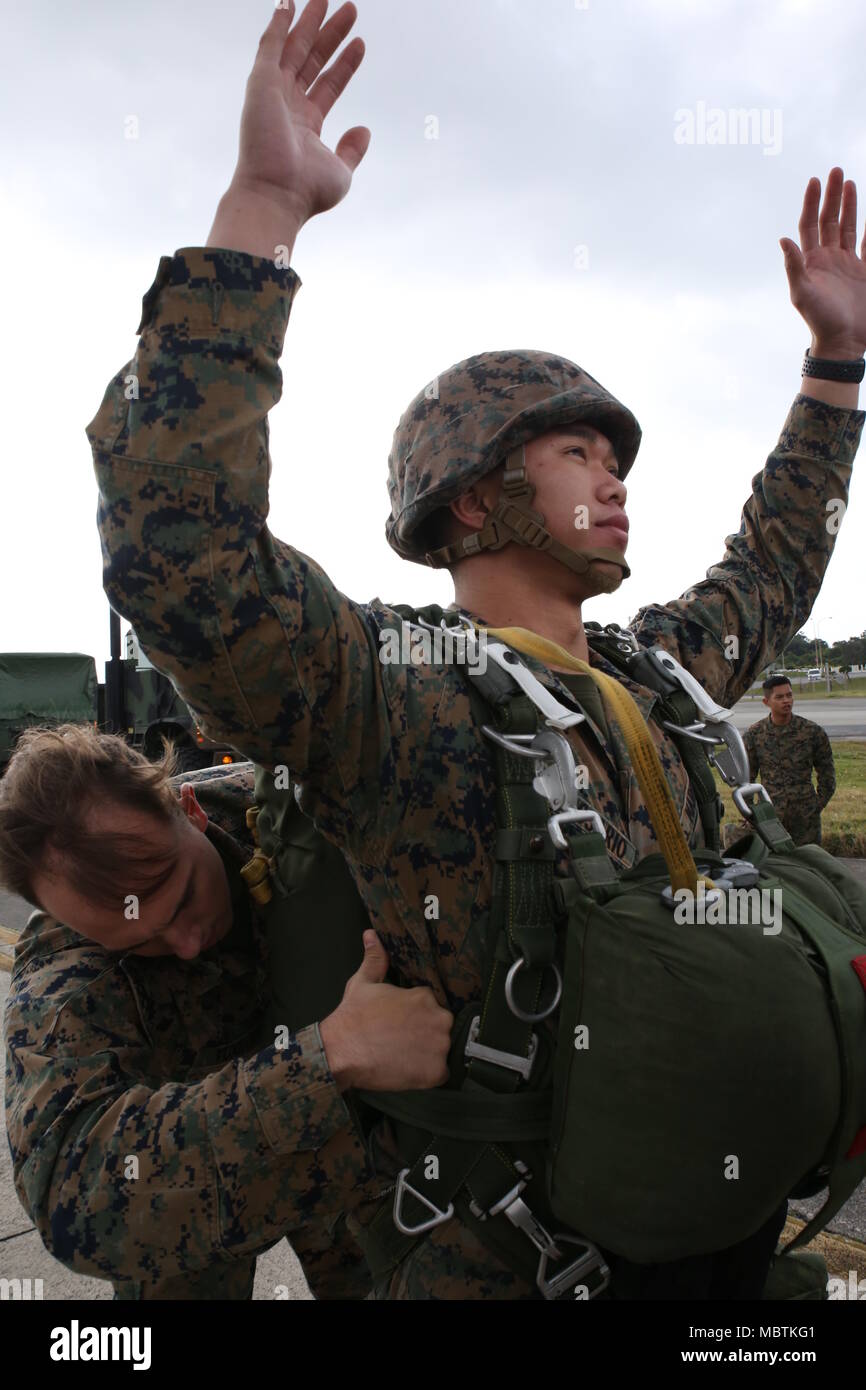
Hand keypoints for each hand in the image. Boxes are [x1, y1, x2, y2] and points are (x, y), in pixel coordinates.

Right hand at [229, 0, 369, 229]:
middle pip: (314, 60)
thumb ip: (352, 149)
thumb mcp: (341, 171)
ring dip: (310, 21)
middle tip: (350, 9)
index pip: (329, 84)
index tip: (360, 43)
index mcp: (306, 124)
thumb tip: (363, 129)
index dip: (345, 64)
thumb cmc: (306, 191)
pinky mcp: (261, 83)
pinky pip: (270, 45)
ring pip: (295, 47)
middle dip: (331, 34)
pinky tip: (287, 2)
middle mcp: (288, 105)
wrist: (277, 194)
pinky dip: (278, 23)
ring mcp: (273, 92)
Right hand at [319, 931, 453, 1091]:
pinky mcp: (435, 1072)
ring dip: (430, 1054)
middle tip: (403, 1042)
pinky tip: (409, 1070)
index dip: (417, 1016)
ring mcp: (439, 1046)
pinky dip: (428, 1074)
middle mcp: (438, 1018)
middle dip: (427, 1033)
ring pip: (444, 1050)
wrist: (341, 1051)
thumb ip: (375, 959)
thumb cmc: (352, 1017)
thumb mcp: (363, 982)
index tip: (402, 1024)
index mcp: (425, 997)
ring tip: (405, 1057)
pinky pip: (441, 1073)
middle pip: (441, 1026)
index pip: (432, 1005)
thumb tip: (371, 935)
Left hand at [780, 167, 865, 358]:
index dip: (810, 203)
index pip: (809, 225)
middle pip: (829, 220)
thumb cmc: (819, 320)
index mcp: (811, 262)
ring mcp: (847, 264)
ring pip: (848, 227)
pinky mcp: (864, 271)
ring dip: (848, 205)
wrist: (843, 342)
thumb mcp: (802, 293)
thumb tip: (782, 239)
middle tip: (836, 170)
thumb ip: (793, 266)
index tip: (814, 180)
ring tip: (849, 182)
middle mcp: (828, 259)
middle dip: (831, 196)